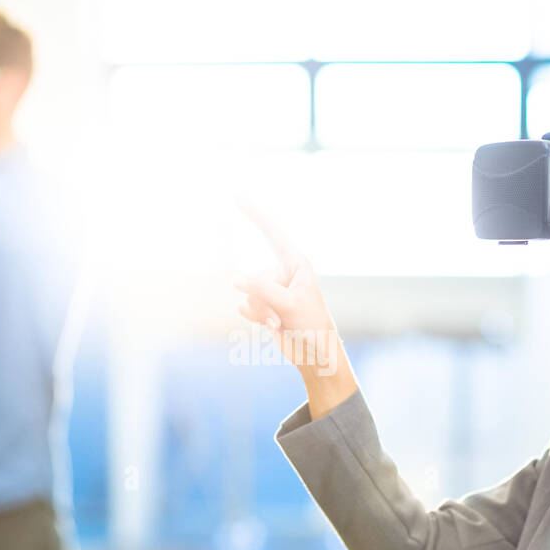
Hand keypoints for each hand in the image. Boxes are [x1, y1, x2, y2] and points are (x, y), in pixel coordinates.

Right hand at [233, 197, 356, 416]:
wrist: (315, 354)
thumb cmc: (312, 326)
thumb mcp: (288, 305)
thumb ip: (261, 290)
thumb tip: (235, 279)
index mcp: (296, 264)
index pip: (272, 233)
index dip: (254, 214)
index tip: (236, 195)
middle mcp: (283, 273)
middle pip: (254, 277)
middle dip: (263, 300)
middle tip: (283, 316)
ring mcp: (273, 289)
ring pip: (247, 293)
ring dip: (260, 312)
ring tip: (281, 322)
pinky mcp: (265, 305)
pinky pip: (246, 305)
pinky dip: (255, 317)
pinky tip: (273, 326)